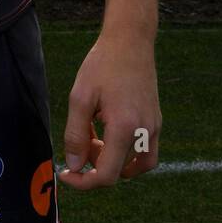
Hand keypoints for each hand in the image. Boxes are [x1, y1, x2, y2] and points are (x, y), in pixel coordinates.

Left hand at [58, 32, 161, 189]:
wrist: (130, 40)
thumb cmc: (102, 65)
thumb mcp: (80, 97)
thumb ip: (75, 135)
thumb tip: (74, 166)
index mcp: (125, 128)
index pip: (107, 175)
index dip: (83, 182)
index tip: (65, 173)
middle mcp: (145, 132)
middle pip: (120, 172)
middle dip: (95, 165)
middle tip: (80, 141)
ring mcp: (154, 127)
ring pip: (136, 165)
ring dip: (112, 161)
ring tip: (94, 136)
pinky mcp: (156, 121)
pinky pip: (143, 150)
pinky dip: (125, 151)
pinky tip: (107, 128)